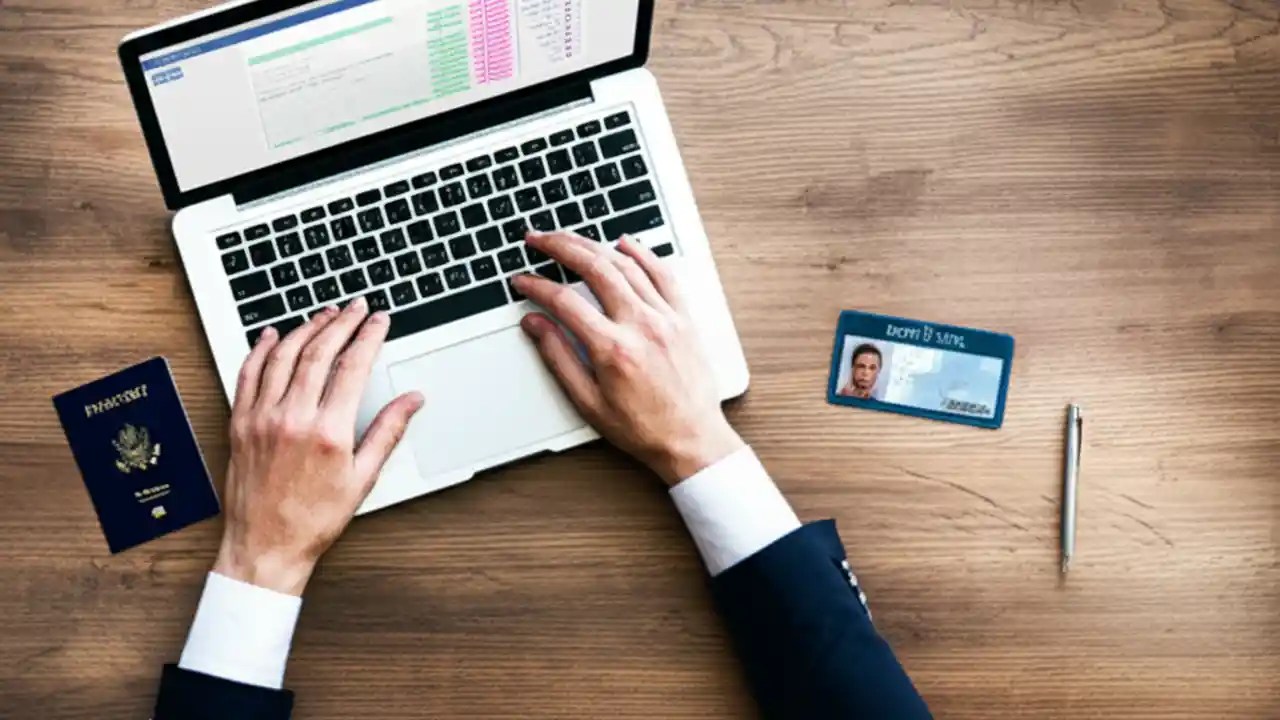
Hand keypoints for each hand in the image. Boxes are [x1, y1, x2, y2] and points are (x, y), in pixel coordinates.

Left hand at [214, 299, 423, 595]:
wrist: (265, 546)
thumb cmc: (313, 519)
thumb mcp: (363, 478)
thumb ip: (388, 431)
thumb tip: (412, 400)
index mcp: (328, 432)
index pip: (353, 367)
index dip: (369, 336)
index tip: (379, 320)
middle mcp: (292, 418)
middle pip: (319, 352)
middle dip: (341, 322)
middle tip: (355, 307)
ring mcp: (262, 418)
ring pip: (283, 355)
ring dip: (305, 328)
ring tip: (323, 314)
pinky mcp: (240, 423)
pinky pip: (248, 374)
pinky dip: (261, 349)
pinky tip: (272, 335)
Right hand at [512, 231, 743, 486]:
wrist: (691, 440)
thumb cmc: (642, 428)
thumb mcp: (588, 402)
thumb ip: (558, 357)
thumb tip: (534, 325)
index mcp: (613, 349)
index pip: (564, 301)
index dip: (537, 286)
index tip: (522, 280)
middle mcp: (641, 326)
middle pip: (595, 268)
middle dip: (561, 247)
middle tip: (539, 239)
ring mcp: (666, 318)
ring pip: (627, 265)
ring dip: (594, 244)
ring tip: (570, 237)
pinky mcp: (684, 318)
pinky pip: (663, 274)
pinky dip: (642, 254)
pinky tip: (624, 243)